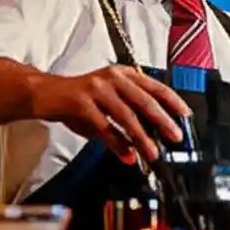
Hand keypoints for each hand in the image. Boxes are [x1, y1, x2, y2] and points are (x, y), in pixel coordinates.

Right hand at [30, 65, 191, 163]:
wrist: (44, 93)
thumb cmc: (76, 100)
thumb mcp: (105, 105)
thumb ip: (124, 123)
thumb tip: (140, 147)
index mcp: (122, 74)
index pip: (154, 85)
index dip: (172, 100)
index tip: (185, 115)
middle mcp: (112, 78)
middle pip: (144, 100)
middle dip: (163, 121)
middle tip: (175, 136)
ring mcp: (97, 89)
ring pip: (127, 116)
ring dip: (142, 138)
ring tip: (152, 153)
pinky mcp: (82, 103)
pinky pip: (105, 127)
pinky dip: (117, 144)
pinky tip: (126, 156)